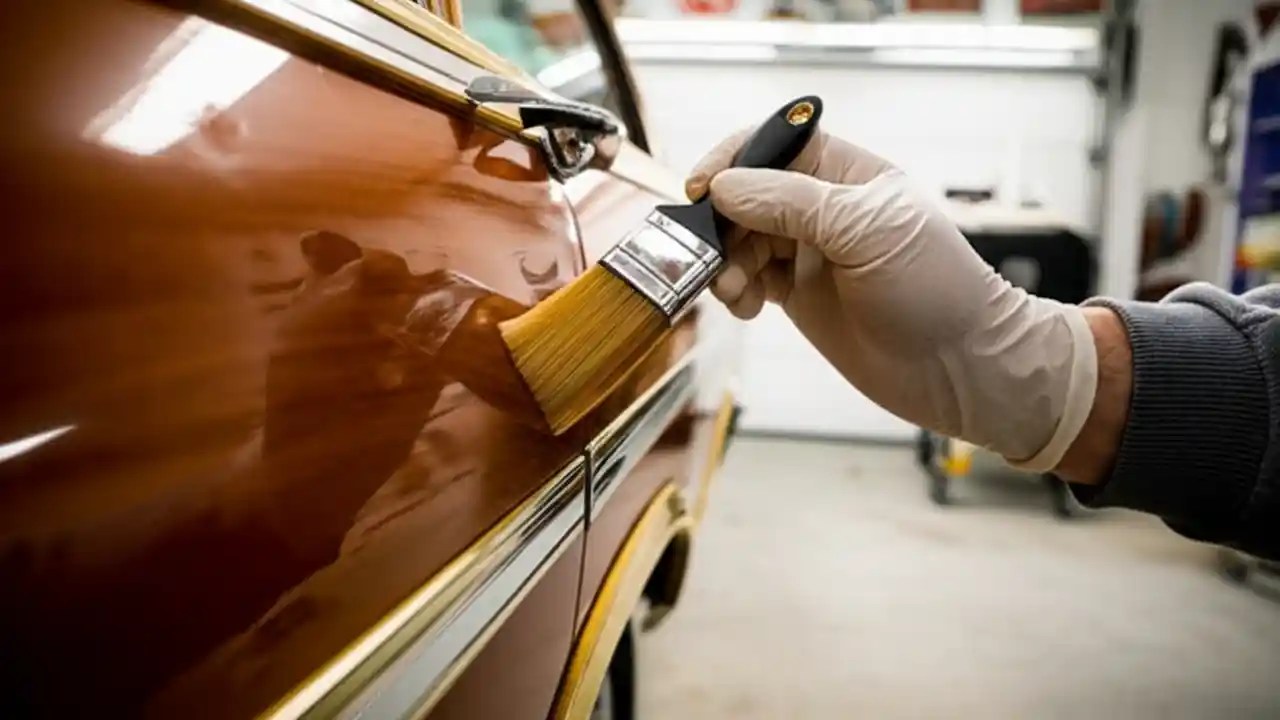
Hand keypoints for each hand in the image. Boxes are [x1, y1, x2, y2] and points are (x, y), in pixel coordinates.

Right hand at [687, 129, 1098, 468]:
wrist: (961, 367)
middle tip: (712, 258)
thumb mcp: (865, 231)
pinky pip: (746, 279)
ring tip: (733, 291)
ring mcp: (808, 252)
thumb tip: (725, 188)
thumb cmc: (935, 288)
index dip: (733, 160)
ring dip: (723, 262)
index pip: (773, 144)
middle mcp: (822, 207)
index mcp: (844, 173)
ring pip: (739, 239)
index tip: (702, 191)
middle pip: (745, 195)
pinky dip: (732, 290)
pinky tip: (746, 307)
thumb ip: (791, 203)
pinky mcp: (797, 295)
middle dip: (721, 223)